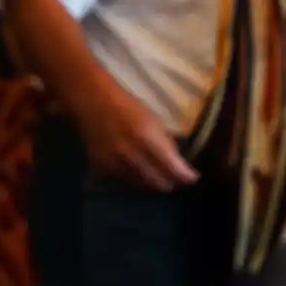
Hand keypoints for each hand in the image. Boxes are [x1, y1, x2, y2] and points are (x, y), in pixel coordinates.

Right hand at [74, 86, 198, 191]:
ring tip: (160, 176)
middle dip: (171, 182)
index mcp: (148, 139)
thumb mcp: (154, 120)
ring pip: (142, 185)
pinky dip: (136, 178)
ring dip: (153, 182)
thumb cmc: (127, 106)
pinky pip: (125, 180)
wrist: (92, 100)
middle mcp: (131, 154)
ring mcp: (114, 162)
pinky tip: (140, 172)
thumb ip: (165, 143)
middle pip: (159, 183)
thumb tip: (178, 162)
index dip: (186, 177)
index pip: (173, 169)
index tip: (193, 177)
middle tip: (177, 178)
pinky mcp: (101, 166)